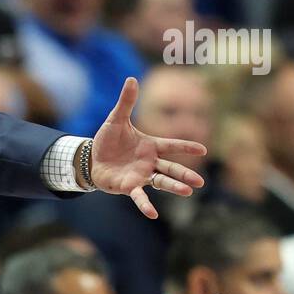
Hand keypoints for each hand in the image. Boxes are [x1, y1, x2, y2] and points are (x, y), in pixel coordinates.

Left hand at [89, 77, 207, 219]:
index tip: (203, 149)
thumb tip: (131, 79)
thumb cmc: (107, 140)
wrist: (90, 158)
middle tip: (200, 182)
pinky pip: (139, 196)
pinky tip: (153, 214)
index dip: (186, 147)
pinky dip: (146, 205)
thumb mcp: (115, 120)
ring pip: (161, 182)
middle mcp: (149, 162)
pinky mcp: (128, 186)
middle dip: (185, 174)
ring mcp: (140, 175)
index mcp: (150, 145)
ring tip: (188, 192)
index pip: (172, 145)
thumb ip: (126, 102)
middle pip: (171, 168)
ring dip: (174, 187)